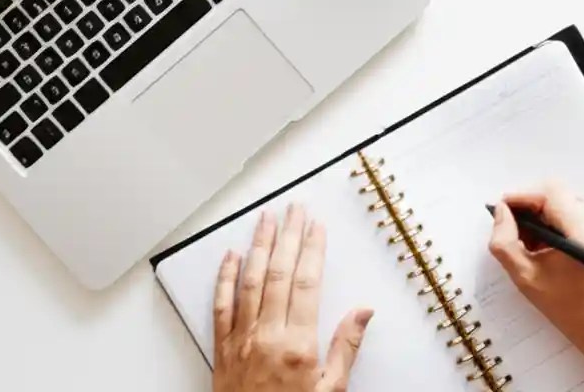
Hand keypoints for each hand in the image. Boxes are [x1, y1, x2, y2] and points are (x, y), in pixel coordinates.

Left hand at [213, 205, 372, 391]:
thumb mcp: (331, 390)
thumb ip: (346, 347)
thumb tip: (363, 311)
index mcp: (298, 344)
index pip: (307, 283)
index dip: (312, 250)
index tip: (316, 227)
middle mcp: (267, 335)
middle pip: (278, 273)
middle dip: (287, 236)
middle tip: (294, 209)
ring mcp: (241, 339)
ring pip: (249, 281)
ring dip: (258, 246)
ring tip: (265, 220)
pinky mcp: (222, 348)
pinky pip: (221, 305)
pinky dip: (225, 277)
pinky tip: (230, 256)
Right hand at [488, 184, 583, 391]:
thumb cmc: (572, 310)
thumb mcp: (527, 279)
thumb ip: (505, 242)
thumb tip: (501, 212)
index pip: (550, 193)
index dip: (522, 197)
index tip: (503, 209)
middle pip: (559, 195)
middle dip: (533, 208)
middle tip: (517, 232)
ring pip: (569, 202)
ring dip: (547, 215)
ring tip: (535, 244)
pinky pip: (582, 212)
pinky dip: (563, 221)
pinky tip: (554, 246)